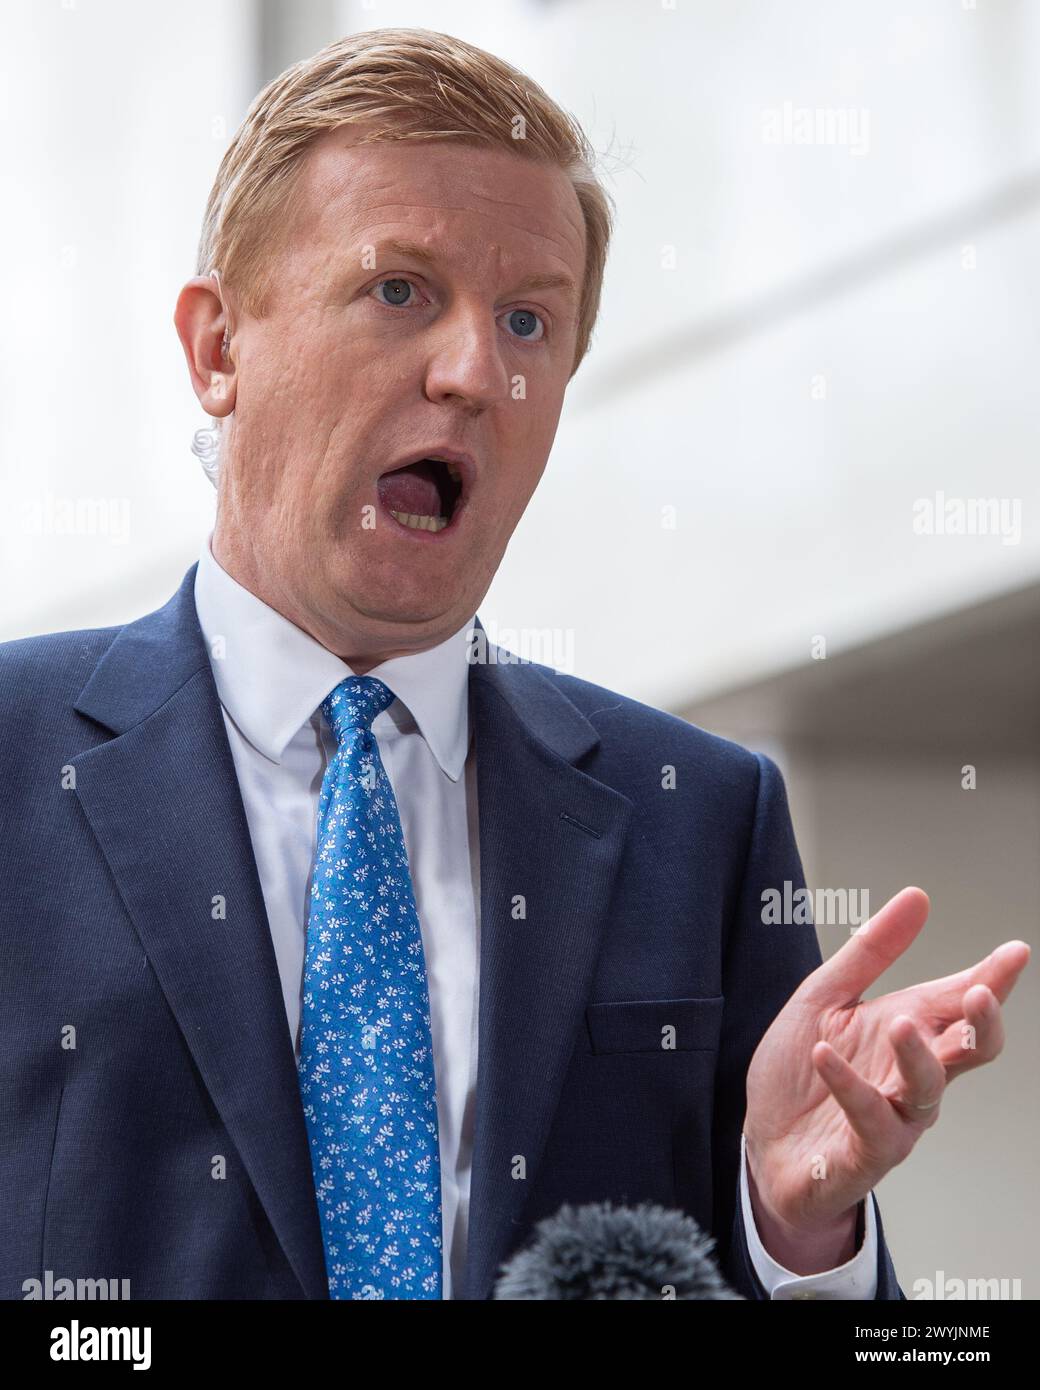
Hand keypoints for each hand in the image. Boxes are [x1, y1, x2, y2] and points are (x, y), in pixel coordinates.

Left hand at [743, 887, 1029, 1263]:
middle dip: (981, 1022)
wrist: (764, 1145)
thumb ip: (871, 950)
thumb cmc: (800, 1072)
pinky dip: (848, 1085)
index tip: (1015, 951)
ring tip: (898, 1023)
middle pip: (970, 1050)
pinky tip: (823, 1056)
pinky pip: (869, 1119)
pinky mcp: (864, 1152)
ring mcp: (895, 1117)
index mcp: (907, 1030)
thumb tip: (917, 898)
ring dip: (917, 1055)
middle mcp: (910, 1075)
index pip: (959, 1002)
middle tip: (979, 992)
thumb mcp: (826, 996)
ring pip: (928, 1087)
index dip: (992, 979)